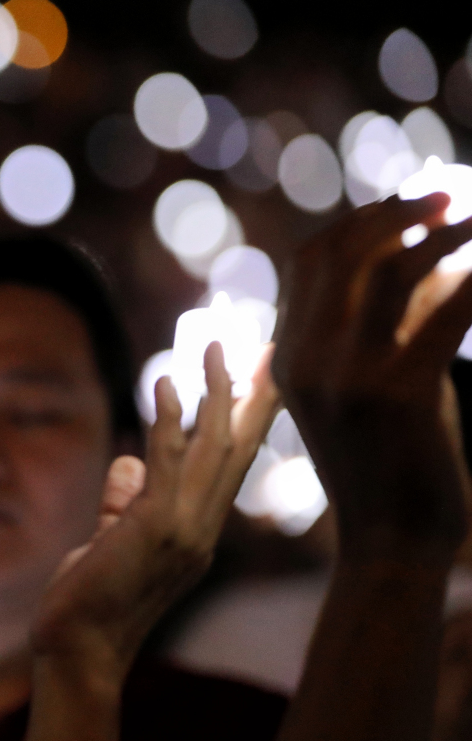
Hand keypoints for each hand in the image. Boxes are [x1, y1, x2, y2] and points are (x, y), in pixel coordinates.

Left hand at [31, 342, 279, 682]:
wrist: (78, 651)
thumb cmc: (88, 603)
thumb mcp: (110, 542)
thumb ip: (123, 504)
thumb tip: (130, 461)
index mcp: (196, 533)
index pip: (230, 466)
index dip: (248, 420)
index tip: (263, 379)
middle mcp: (202, 530)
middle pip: (237, 450)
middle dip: (252, 396)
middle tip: (268, 347)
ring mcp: (185, 531)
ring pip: (212, 449)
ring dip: (216, 394)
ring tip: (215, 347)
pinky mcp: (156, 529)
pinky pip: (167, 464)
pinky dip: (170, 423)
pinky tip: (165, 386)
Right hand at [273, 194, 471, 559]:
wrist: (391, 546)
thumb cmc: (394, 471)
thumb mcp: (378, 391)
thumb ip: (386, 334)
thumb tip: (430, 268)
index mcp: (291, 359)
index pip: (309, 261)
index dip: (359, 221)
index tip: (411, 206)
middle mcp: (307, 360)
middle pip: (341, 251)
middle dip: (396, 211)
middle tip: (448, 195)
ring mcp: (347, 377)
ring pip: (391, 270)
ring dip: (444, 233)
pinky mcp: (396, 394)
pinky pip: (446, 310)